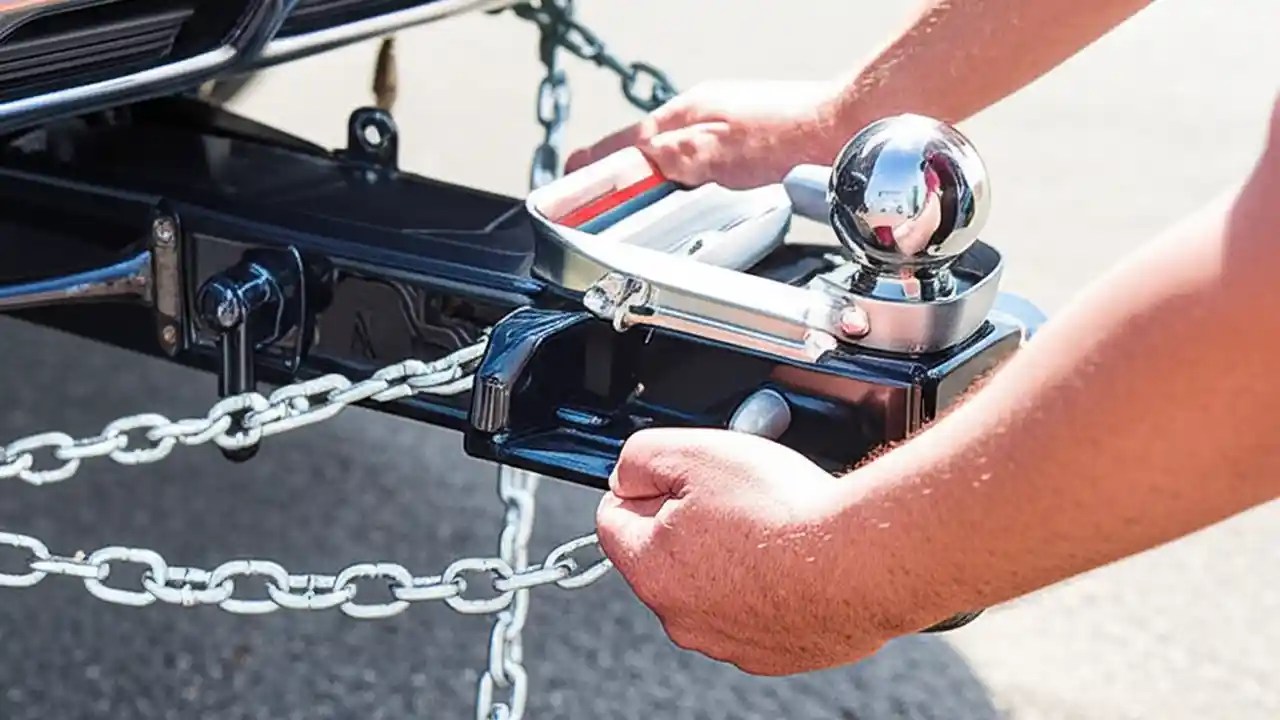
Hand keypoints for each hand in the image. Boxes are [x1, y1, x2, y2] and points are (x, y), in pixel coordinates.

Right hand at [565, 80, 845, 189]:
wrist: (843, 124)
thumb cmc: (791, 137)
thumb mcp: (723, 154)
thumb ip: (676, 158)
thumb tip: (638, 163)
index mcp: (685, 114)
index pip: (623, 142)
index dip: (592, 165)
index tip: (568, 179)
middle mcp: (699, 113)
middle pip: (640, 144)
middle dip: (613, 169)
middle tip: (592, 194)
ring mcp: (719, 122)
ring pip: (667, 150)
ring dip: (645, 172)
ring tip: (630, 197)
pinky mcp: (739, 135)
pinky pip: (692, 155)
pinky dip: (676, 172)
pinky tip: (685, 188)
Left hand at [595, 427, 901, 675]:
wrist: (862, 562)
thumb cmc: (786, 512)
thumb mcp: (695, 452)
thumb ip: (641, 458)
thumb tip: (628, 474)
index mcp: (651, 569)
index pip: (614, 518)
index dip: (647, 484)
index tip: (680, 475)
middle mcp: (682, 617)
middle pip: (665, 554)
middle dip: (692, 520)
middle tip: (735, 494)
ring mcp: (730, 641)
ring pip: (714, 584)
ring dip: (733, 554)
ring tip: (773, 525)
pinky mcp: (776, 653)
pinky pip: (759, 608)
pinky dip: (771, 584)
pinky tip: (796, 558)